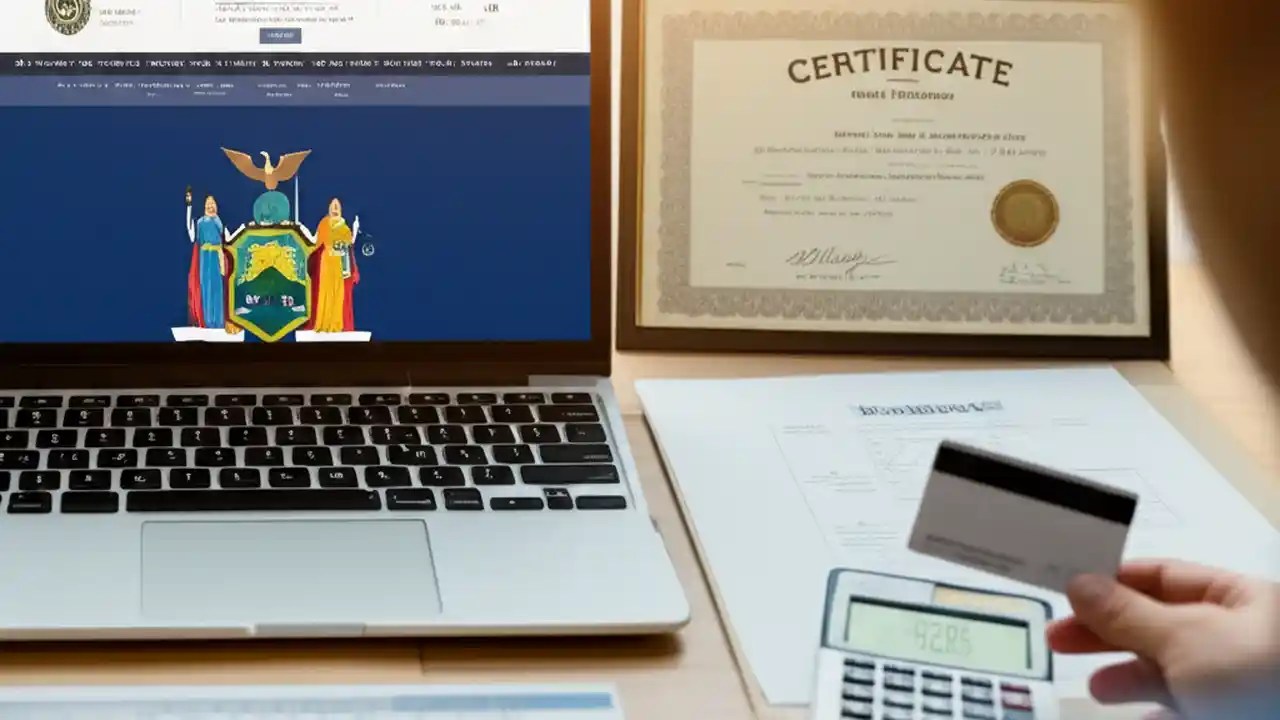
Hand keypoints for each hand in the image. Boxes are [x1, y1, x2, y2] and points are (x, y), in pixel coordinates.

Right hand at [1047, 560, 1279, 718]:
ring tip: (1097, 687)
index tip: (1068, 588)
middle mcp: (1241, 638)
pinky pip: (1186, 709)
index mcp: (1240, 600)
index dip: (1113, 579)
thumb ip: (1127, 613)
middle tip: (1060, 636)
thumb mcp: (1184, 639)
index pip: (1164, 576)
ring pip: (1173, 671)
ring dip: (1129, 676)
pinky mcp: (1232, 717)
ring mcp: (1240, 685)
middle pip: (1160, 623)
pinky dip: (1155, 713)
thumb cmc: (1260, 682)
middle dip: (1109, 630)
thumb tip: (1081, 584)